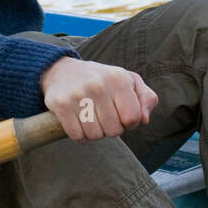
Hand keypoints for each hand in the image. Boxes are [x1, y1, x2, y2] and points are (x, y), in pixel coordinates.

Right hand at [39, 55, 158, 142]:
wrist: (64, 71)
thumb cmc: (103, 80)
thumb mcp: (129, 81)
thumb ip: (146, 98)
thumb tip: (144, 119)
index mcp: (118, 78)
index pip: (133, 118)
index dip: (130, 123)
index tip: (121, 115)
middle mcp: (98, 84)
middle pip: (114, 130)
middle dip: (112, 128)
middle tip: (104, 116)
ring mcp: (78, 94)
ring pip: (95, 135)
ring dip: (95, 133)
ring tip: (92, 118)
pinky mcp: (61, 104)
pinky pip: (77, 136)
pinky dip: (80, 135)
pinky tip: (79, 122)